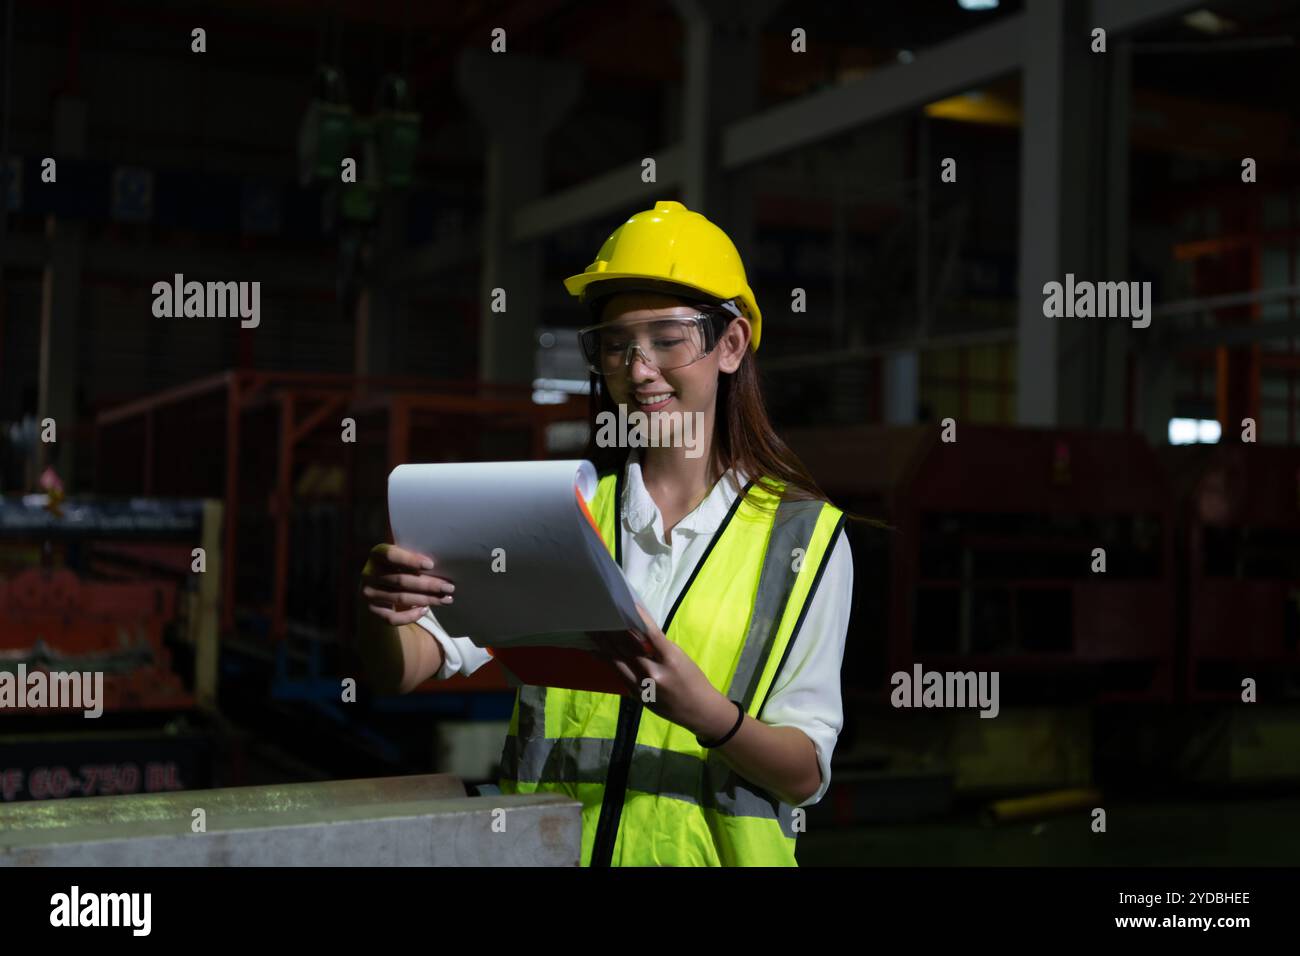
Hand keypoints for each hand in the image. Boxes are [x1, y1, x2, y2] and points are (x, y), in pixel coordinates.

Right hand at [360, 543, 454, 626]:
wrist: (377, 587)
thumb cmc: (397, 567)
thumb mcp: (401, 557)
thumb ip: (413, 557)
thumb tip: (442, 564)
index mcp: (377, 554)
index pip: (392, 555)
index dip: (411, 560)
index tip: (431, 565)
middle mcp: (369, 573)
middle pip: (401, 580)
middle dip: (428, 584)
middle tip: (449, 587)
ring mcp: (369, 593)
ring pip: (400, 598)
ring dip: (426, 600)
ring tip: (445, 599)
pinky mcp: (372, 610)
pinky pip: (392, 618)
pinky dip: (410, 616)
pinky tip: (424, 610)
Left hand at [590, 603, 736, 740]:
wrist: (698, 710)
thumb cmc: (692, 679)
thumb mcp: (680, 658)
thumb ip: (659, 646)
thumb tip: (638, 630)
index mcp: (670, 659)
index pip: (650, 633)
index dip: (637, 618)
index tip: (624, 604)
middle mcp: (654, 673)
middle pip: (628, 648)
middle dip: (612, 631)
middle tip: (598, 616)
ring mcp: (643, 686)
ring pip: (618, 661)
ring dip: (603, 645)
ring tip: (591, 631)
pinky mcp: (636, 695)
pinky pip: (618, 675)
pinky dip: (607, 661)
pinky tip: (597, 652)